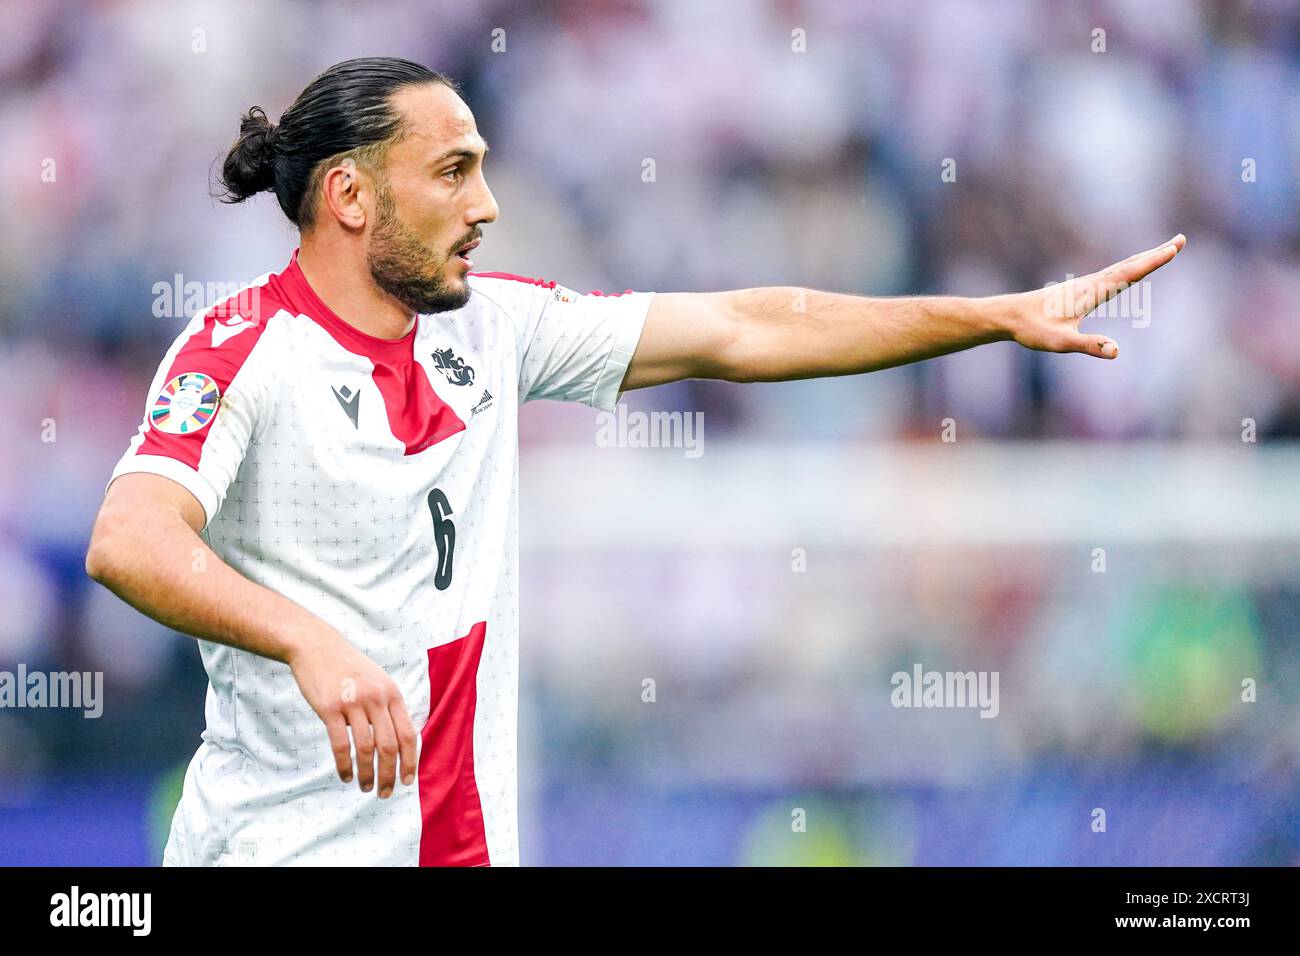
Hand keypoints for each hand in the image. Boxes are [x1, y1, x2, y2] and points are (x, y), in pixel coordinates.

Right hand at [287, 628, 417, 797]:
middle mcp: (377, 698)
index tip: (406, 781)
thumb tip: (399, 740)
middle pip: (389, 746)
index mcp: (392, 693)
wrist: (317, 646)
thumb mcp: (377, 680)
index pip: (408, 734)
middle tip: (384, 793)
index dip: (410, 761)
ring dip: (367, 773)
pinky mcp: (330, 708)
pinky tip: (346, 776)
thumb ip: (388, 706)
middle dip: (389, 774)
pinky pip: (341, 744)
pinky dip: (345, 765)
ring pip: (366, 748)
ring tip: (365, 787)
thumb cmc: (348, 667)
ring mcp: (353, 702)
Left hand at [1002, 234, 1185, 358]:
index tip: (1175, 248)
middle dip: (1156, 254)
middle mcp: (1090, 284)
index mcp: (1092, 292)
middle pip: (1129, 266)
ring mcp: (1084, 285)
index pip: (1130, 275)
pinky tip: (1125, 272)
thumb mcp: (1060, 343)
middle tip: (1181, 240)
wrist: (1008, 316)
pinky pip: (1109, 276)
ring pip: (1120, 268)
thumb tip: (1116, 351)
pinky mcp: (1077, 291)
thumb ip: (1088, 346)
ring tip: (1161, 251)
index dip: (1153, 262)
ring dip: (1143, 259)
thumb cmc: (1032, 329)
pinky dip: (1125, 269)